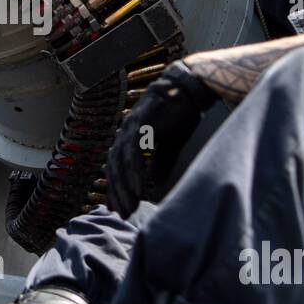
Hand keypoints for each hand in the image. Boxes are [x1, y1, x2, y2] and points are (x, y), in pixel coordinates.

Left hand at [107, 60, 218, 215]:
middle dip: (118, 193)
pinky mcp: (141, 122)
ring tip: (131, 206)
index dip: (116, 190)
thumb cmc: (179, 117)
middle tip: (125, 214)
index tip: (120, 210)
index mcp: (129, 139)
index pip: (116, 169)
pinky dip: (135, 170)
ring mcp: (131, 126)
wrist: (189, 89)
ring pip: (120, 162)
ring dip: (125, 186)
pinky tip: (139, 187)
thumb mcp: (169, 148)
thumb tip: (153, 187)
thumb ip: (159, 166)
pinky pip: (134, 151)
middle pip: (114, 169)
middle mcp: (125, 133)